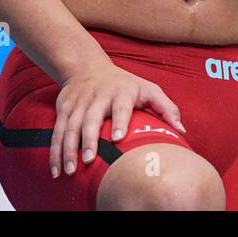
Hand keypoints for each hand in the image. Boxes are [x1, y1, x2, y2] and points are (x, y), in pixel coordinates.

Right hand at [49, 63, 184, 178]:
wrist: (87, 66)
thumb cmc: (125, 84)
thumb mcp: (149, 89)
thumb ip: (166, 108)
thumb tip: (181, 131)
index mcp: (122, 91)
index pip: (121, 106)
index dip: (119, 120)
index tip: (117, 138)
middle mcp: (99, 95)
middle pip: (91, 117)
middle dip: (88, 139)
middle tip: (89, 160)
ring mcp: (79, 102)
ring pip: (71, 126)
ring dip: (68, 149)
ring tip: (70, 170)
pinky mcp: (64, 108)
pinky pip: (58, 131)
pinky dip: (55, 151)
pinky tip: (57, 170)